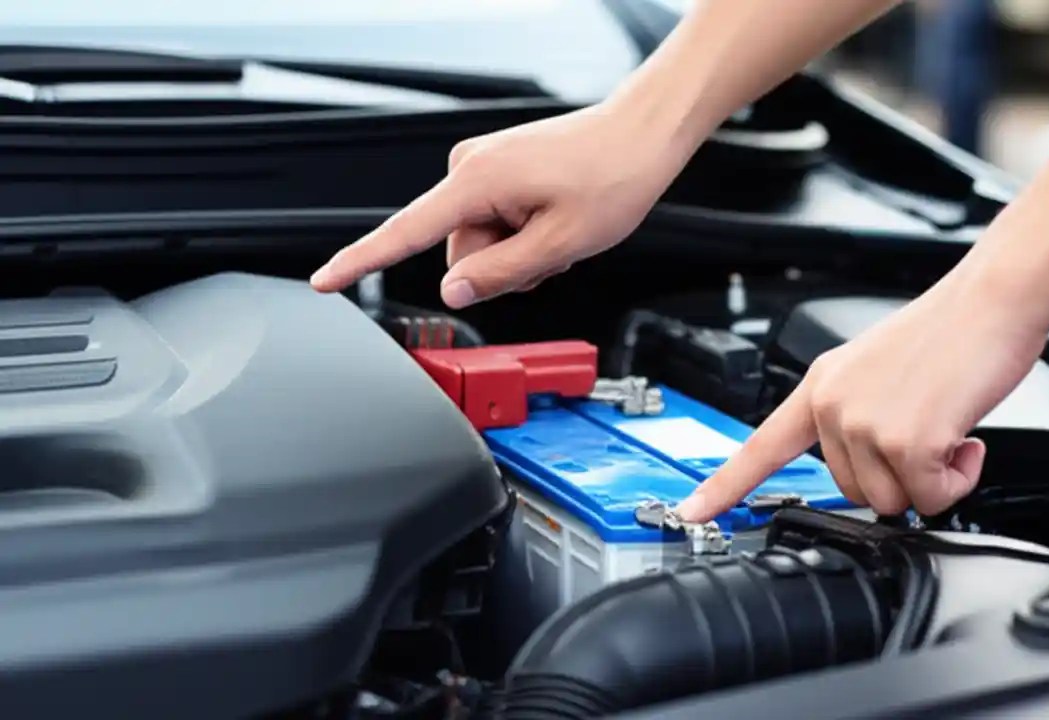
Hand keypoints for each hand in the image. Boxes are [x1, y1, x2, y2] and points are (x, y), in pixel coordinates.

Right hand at [310, 102, 690, 306]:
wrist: (642, 135)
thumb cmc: (612, 177)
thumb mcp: (559, 244)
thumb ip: (501, 273)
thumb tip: (455, 291)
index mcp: (477, 183)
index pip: (405, 233)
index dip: (362, 262)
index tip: (326, 280)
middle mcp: (470, 169)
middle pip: (460, 252)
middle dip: (503, 266)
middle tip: (552, 249)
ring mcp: (485, 168)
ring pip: (482, 243)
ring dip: (519, 252)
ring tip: (559, 230)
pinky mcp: (500, 171)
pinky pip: (497, 222)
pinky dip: (523, 234)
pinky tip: (554, 220)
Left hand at [676, 272, 1048, 519]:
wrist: (993, 301)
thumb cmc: (950, 335)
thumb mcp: (878, 372)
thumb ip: (856, 418)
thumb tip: (869, 470)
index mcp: (820, 386)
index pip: (761, 446)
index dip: (725, 486)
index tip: (692, 511)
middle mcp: (833, 404)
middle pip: (853, 491)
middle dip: (899, 476)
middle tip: (928, 429)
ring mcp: (864, 424)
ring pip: (893, 501)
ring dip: (931, 479)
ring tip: (946, 428)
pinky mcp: (905, 442)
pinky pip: (932, 498)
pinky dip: (958, 478)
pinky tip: (964, 436)